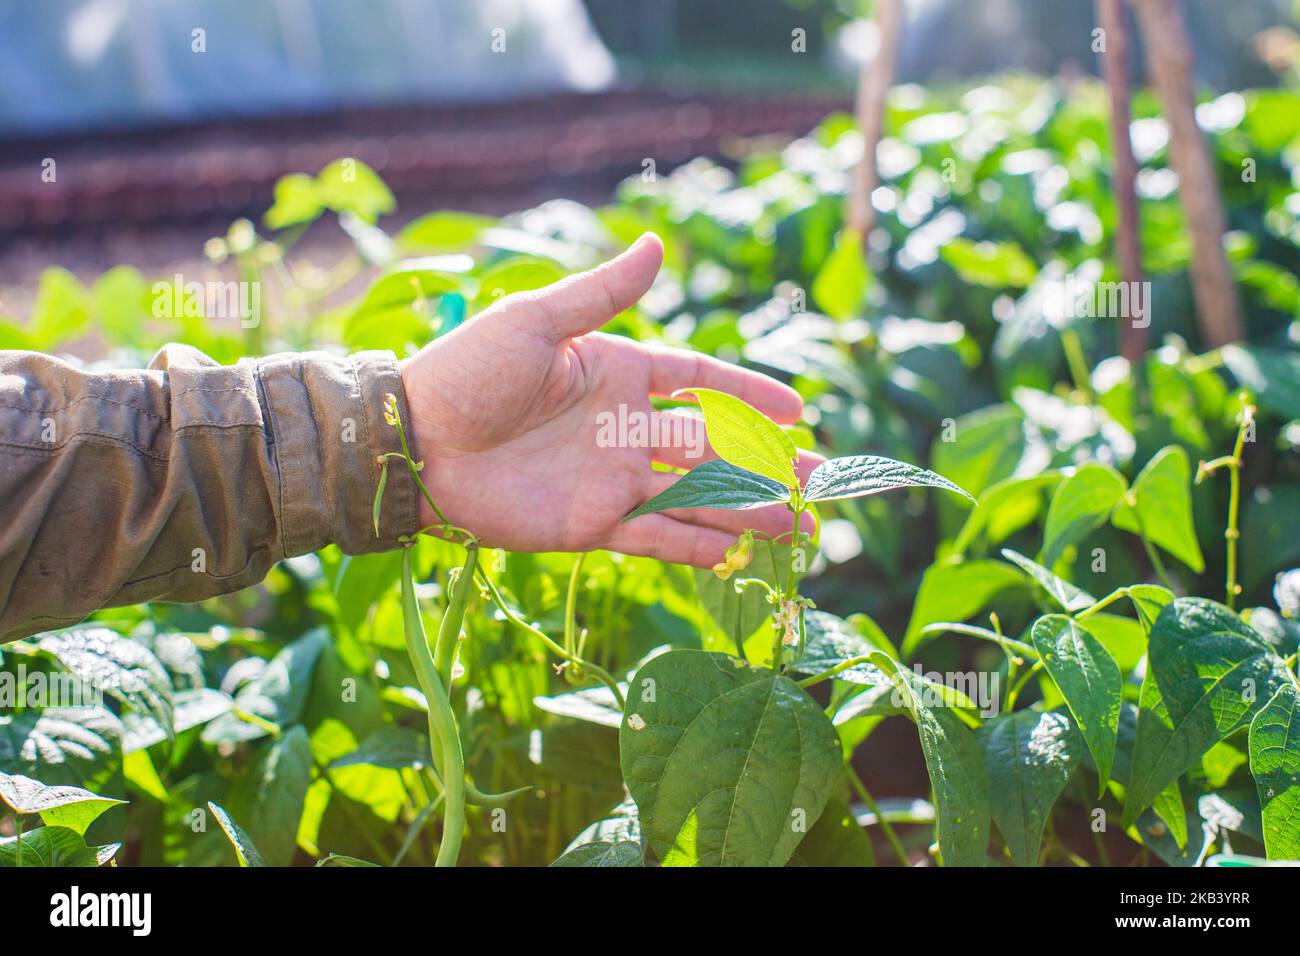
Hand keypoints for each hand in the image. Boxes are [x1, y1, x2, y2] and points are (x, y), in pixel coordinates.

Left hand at [399, 234, 818, 567]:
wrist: (413, 442)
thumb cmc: (468, 372)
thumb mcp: (537, 322)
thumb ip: (603, 293)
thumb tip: (659, 244)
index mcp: (619, 373)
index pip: (703, 382)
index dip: (752, 395)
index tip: (800, 413)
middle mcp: (626, 428)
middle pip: (715, 448)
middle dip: (770, 466)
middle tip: (821, 483)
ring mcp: (612, 480)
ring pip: (698, 499)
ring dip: (748, 513)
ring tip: (802, 529)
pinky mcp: (591, 525)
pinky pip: (657, 537)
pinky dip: (697, 547)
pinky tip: (739, 556)